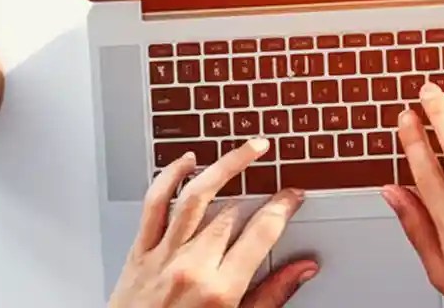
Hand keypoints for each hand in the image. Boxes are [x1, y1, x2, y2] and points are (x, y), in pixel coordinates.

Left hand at [108, 138, 317, 307]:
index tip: (293, 196)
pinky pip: (154, 203)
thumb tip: (304, 268)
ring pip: (196, 196)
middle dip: (257, 194)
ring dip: (226, 166)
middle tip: (272, 184)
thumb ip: (272, 294)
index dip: (283, 207)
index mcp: (220, 290)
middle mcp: (191, 267)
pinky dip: (169, 176)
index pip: (261, 233)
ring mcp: (163, 255)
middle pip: (231, 213)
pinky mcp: (140, 251)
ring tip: (248, 150)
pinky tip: (187, 161)